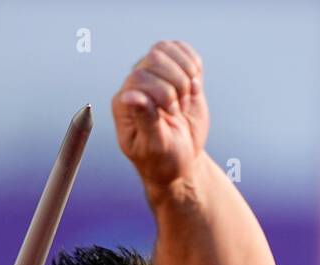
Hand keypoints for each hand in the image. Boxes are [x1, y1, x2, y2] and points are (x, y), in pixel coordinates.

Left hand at [112, 40, 208, 189]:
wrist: (181, 160)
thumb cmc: (164, 160)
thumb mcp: (155, 146)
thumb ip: (145, 120)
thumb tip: (129, 95)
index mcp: (124, 102)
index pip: (140, 76)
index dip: (162, 92)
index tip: (172, 115)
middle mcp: (136, 84)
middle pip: (155, 57)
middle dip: (176, 83)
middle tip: (180, 108)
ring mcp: (155, 75)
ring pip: (167, 48)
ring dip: (185, 72)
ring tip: (187, 97)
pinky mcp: (175, 72)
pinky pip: (182, 50)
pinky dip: (194, 64)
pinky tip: (195, 87)